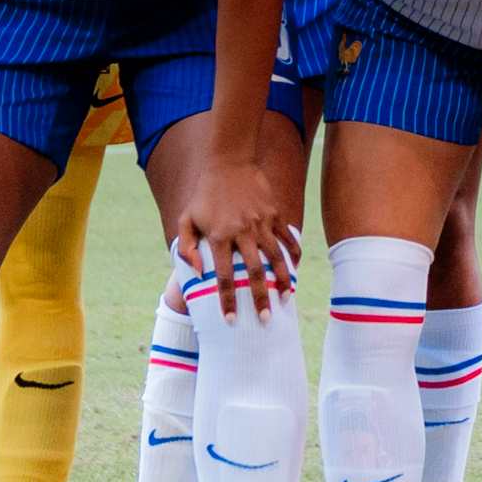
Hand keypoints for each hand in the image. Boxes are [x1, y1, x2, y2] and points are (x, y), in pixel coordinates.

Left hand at [179, 137, 304, 314]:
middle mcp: (242, 232)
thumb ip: (187, 247)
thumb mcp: (186, 219)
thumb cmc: (204, 195)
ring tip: (285, 299)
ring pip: (275, 258)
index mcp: (218, 236)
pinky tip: (295, 269)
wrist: (229, 162)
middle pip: (254, 272)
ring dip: (282, 281)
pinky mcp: (274, 214)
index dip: (227, 299)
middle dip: (260, 298)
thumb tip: (198, 272)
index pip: (223, 275)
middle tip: (264, 319)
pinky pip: (286, 239)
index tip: (230, 319)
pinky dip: (292, 255)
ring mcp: (261, 223)